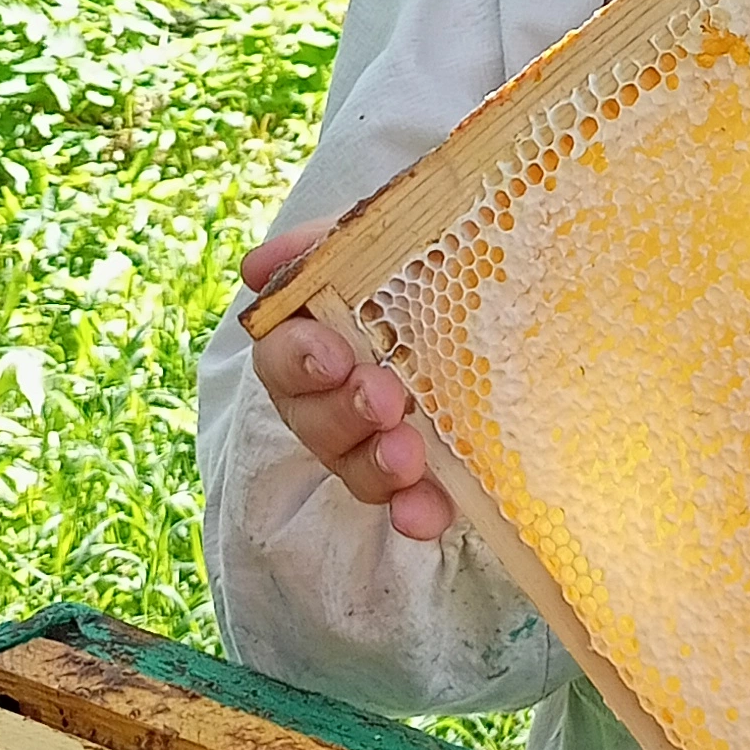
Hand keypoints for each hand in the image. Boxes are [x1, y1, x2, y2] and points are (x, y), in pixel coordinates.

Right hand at [240, 222, 454, 540]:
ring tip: (409, 457)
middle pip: (312, 418)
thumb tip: (259, 265)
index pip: (280, 353)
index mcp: (310, 335)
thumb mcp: (375, 235)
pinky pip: (405, 501)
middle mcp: (328, 395)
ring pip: (352, 465)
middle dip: (344, 412)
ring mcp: (370, 438)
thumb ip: (322, 244)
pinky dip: (413, 510)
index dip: (299, 357)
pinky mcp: (419, 470)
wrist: (490, 273)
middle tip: (383, 399)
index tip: (333, 353)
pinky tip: (429, 513)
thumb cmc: (416, 254)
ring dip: (376, 465)